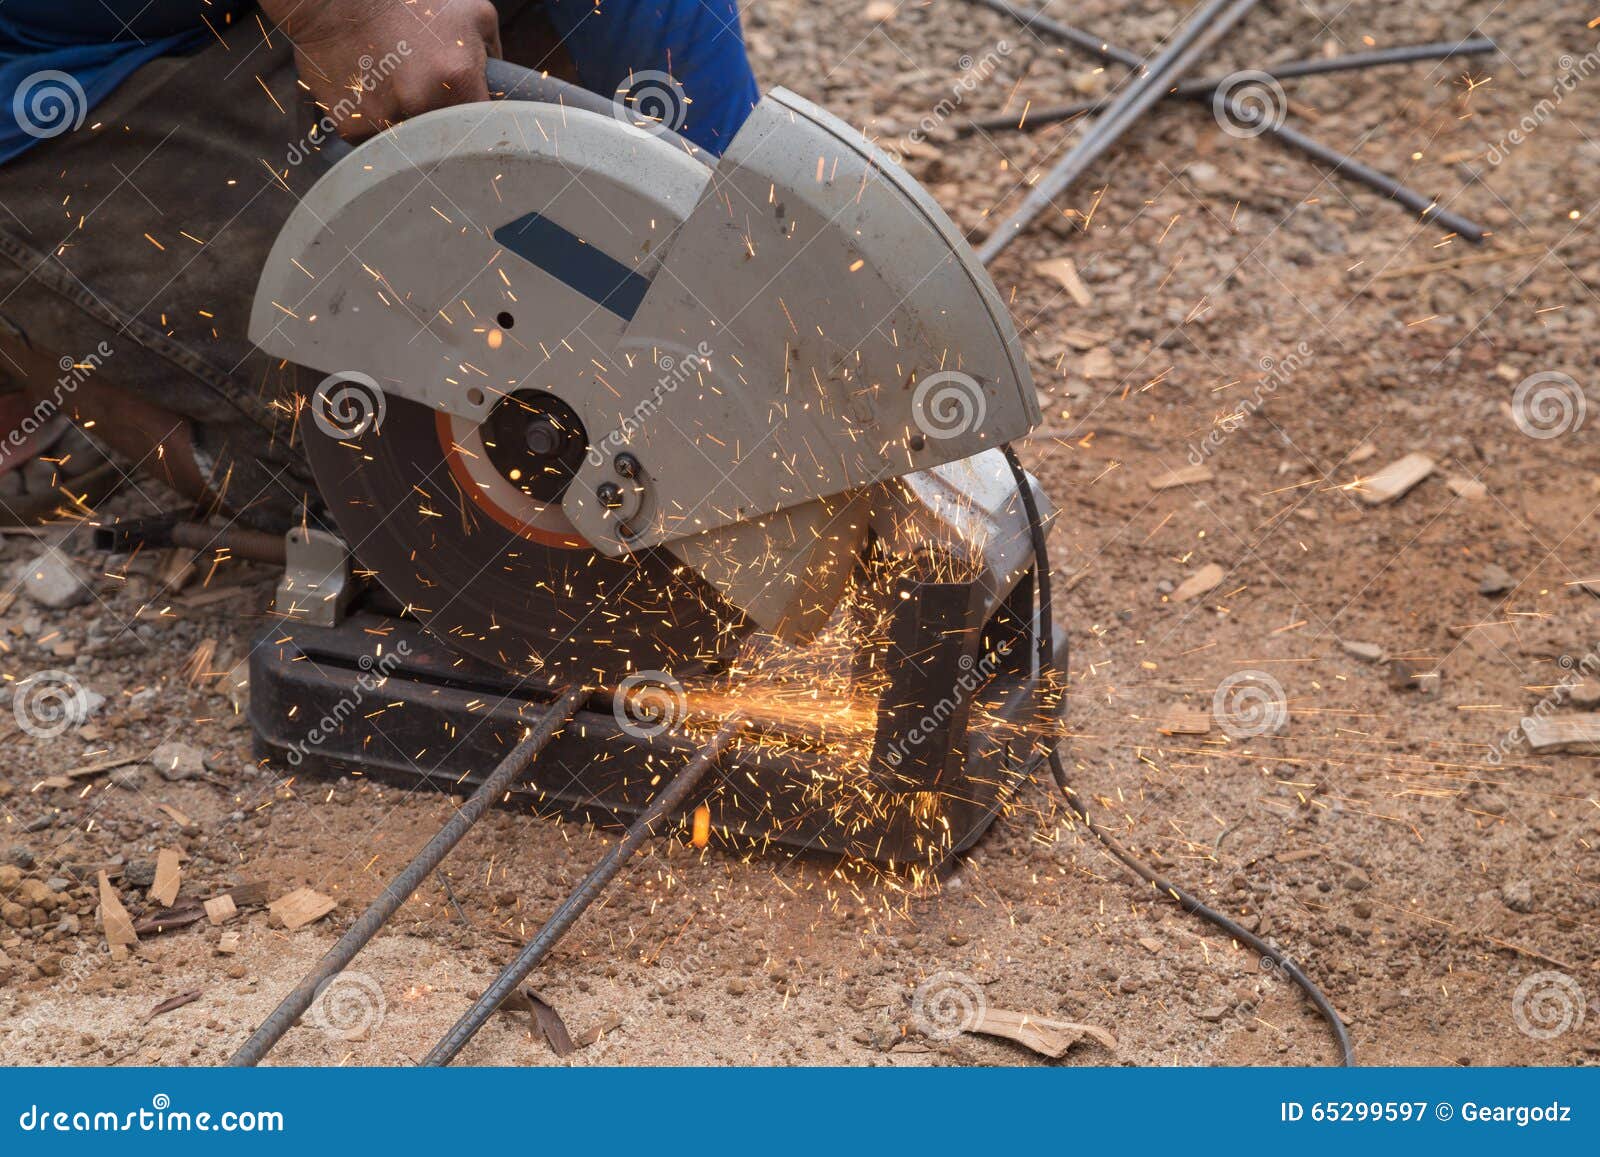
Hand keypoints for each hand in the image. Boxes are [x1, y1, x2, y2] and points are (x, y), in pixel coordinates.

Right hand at [260, 0, 501, 140]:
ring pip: (412, 149)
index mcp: (458, 78)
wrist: (333, 1)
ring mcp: (386, 118)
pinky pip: (376, 145)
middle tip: (437, 113)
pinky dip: (377, 128)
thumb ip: (495, 53)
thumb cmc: (407, 3)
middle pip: (449, 144)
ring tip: (399, 99)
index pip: (487, 129)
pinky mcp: (353, 128)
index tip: (481, 135)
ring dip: (412, 134)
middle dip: (448, 134)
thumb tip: (502, 86)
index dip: (484, 134)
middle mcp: (423, 103)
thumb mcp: (471, 13)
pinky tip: (372, 100)